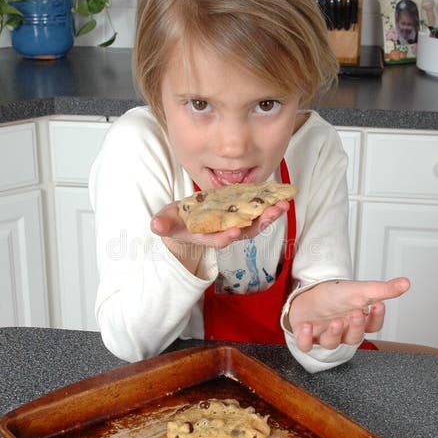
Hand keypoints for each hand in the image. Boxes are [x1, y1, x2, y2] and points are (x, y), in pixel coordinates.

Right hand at [150, 199, 290, 249]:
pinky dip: (268, 207)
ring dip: (269, 215)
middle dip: (258, 224)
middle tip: (272, 214)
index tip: (234, 232)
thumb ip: (164, 223)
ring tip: (282, 205)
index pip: (217, 240)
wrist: (185, 223)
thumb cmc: (176, 222)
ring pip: (254, 224)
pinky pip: (257, 213)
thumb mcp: (167, 221)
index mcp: (205, 236)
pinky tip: (279, 197)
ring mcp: (233, 224)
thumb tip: (155, 225)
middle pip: (243, 232)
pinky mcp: (240, 215)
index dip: (225, 238)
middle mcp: (222, 233)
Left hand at [288, 277, 409, 352]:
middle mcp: (343, 331)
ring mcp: (324, 336)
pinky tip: (307, 326)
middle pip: (353, 337)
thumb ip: (382, 290)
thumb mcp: (359, 289)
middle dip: (355, 327)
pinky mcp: (306, 337)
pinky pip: (306, 345)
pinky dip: (306, 338)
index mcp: (358, 321)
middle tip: (356, 313)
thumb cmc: (335, 295)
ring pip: (331, 343)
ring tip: (335, 321)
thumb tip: (406, 283)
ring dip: (333, 333)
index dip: (376, 318)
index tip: (379, 305)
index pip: (372, 326)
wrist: (308, 294)